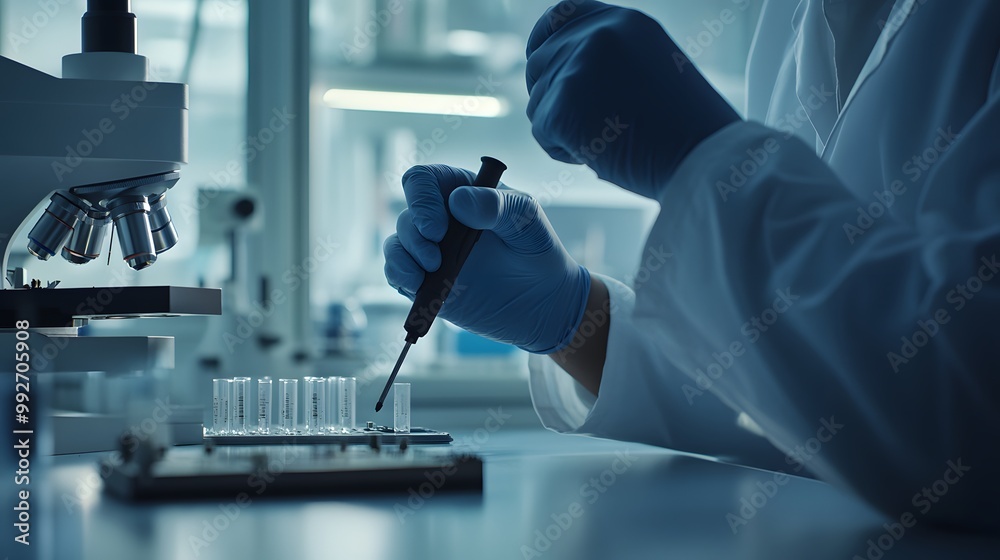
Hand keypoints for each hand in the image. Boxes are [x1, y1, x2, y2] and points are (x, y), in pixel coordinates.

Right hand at [383, 164, 589, 353]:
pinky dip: (400, 277)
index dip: (421, 200)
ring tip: (431, 273)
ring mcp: (429, 251)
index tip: (439, 228)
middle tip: (437, 259)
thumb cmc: (537, 249)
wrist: (543, 299)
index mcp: (459, 191)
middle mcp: (438, 218)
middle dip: (415, 237)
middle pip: (407, 216)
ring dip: (405, 258)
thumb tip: (457, 201)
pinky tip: (418, 286)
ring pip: (397, 245)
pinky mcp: (426, 282)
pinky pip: (397, 274)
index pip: (422, 181)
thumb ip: (497, 205)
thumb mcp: (526, 219)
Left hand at [526, 0, 739, 197]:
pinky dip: (562, 151)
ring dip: (561, 129)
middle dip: (552, 99)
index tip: (540, 63)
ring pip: (539, 102)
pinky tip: (598, 156)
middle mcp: (597, 34)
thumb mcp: (650, 70)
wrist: (703, 159)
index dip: (543, 41)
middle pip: (540, 63)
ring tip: (607, 142)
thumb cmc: (685, 131)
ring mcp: (578, 66)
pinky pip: (542, 131)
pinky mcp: (563, 103)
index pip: (561, 15)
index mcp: (623, 22)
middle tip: (588, 127)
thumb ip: (609, 60)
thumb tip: (564, 77)